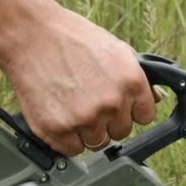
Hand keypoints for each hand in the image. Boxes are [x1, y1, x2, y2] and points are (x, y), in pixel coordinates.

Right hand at [2, 6, 157, 155]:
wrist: (31, 35)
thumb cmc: (71, 38)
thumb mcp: (116, 49)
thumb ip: (139, 78)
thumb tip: (155, 99)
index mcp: (131, 82)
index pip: (145, 116)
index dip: (130, 110)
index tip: (119, 105)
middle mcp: (111, 102)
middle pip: (121, 132)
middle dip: (108, 120)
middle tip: (89, 100)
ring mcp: (85, 118)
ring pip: (97, 143)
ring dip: (87, 130)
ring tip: (72, 104)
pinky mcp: (58, 129)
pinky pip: (71, 150)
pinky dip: (65, 138)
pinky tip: (59, 114)